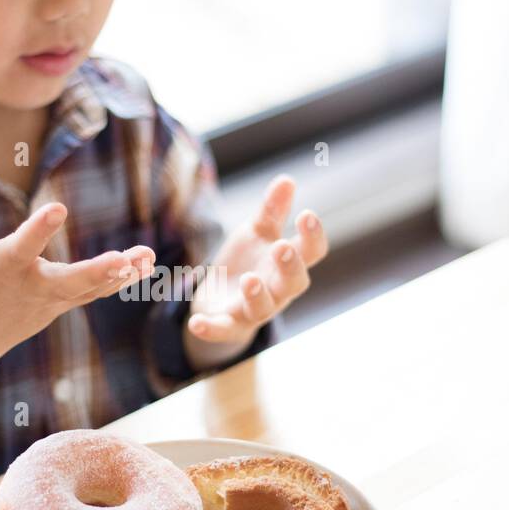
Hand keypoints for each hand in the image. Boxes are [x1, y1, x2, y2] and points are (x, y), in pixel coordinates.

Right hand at [0, 195, 153, 367]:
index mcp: (2, 269)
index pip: (23, 246)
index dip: (39, 228)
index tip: (58, 209)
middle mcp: (30, 287)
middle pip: (70, 280)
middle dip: (99, 270)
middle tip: (125, 258)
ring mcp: (48, 301)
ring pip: (89, 289)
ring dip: (120, 273)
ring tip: (148, 257)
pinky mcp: (57, 306)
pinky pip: (91, 293)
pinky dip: (116, 281)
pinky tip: (143, 266)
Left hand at [186, 175, 327, 348]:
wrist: (220, 299)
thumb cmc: (248, 262)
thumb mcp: (257, 234)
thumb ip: (271, 211)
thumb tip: (286, 179)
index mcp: (287, 265)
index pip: (311, 253)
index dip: (312, 236)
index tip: (306, 214)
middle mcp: (277, 291)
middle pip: (293, 284)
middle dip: (290, 267)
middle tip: (282, 247)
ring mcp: (252, 310)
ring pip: (261, 308)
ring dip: (256, 294)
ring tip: (250, 279)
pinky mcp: (228, 325)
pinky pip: (221, 330)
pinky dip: (210, 328)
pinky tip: (196, 323)